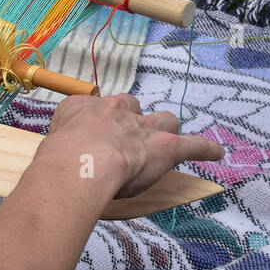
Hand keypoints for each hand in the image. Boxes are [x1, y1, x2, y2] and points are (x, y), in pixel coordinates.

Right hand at [43, 94, 225, 198]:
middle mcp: (117, 112)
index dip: (101, 120)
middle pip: (133, 106)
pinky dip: (206, 149)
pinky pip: (193, 145)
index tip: (97, 132)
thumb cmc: (59, 159)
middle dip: (134, 119)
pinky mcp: (168, 148)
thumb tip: (59, 160)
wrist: (80, 162)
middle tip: (129, 137)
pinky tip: (217, 153)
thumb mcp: (52, 143)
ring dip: (165, 130)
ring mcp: (143, 128)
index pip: (98, 108)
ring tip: (167, 141)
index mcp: (86, 109)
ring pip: (163, 120)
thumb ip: (62, 144)